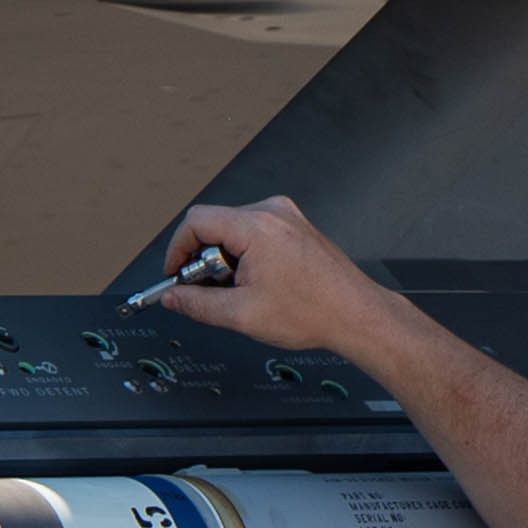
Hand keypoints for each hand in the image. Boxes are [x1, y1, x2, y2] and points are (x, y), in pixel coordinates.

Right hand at [153, 196, 392, 360]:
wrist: (354, 314)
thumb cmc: (313, 311)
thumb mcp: (242, 314)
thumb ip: (198, 304)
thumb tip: (174, 298)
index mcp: (256, 226)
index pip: (196, 221)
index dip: (177, 249)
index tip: (174, 273)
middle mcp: (272, 212)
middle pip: (215, 225)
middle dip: (204, 260)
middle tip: (209, 292)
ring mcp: (286, 217)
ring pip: (235, 230)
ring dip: (226, 260)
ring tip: (241, 292)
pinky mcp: (294, 226)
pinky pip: (255, 234)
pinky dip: (246, 257)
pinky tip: (257, 284)